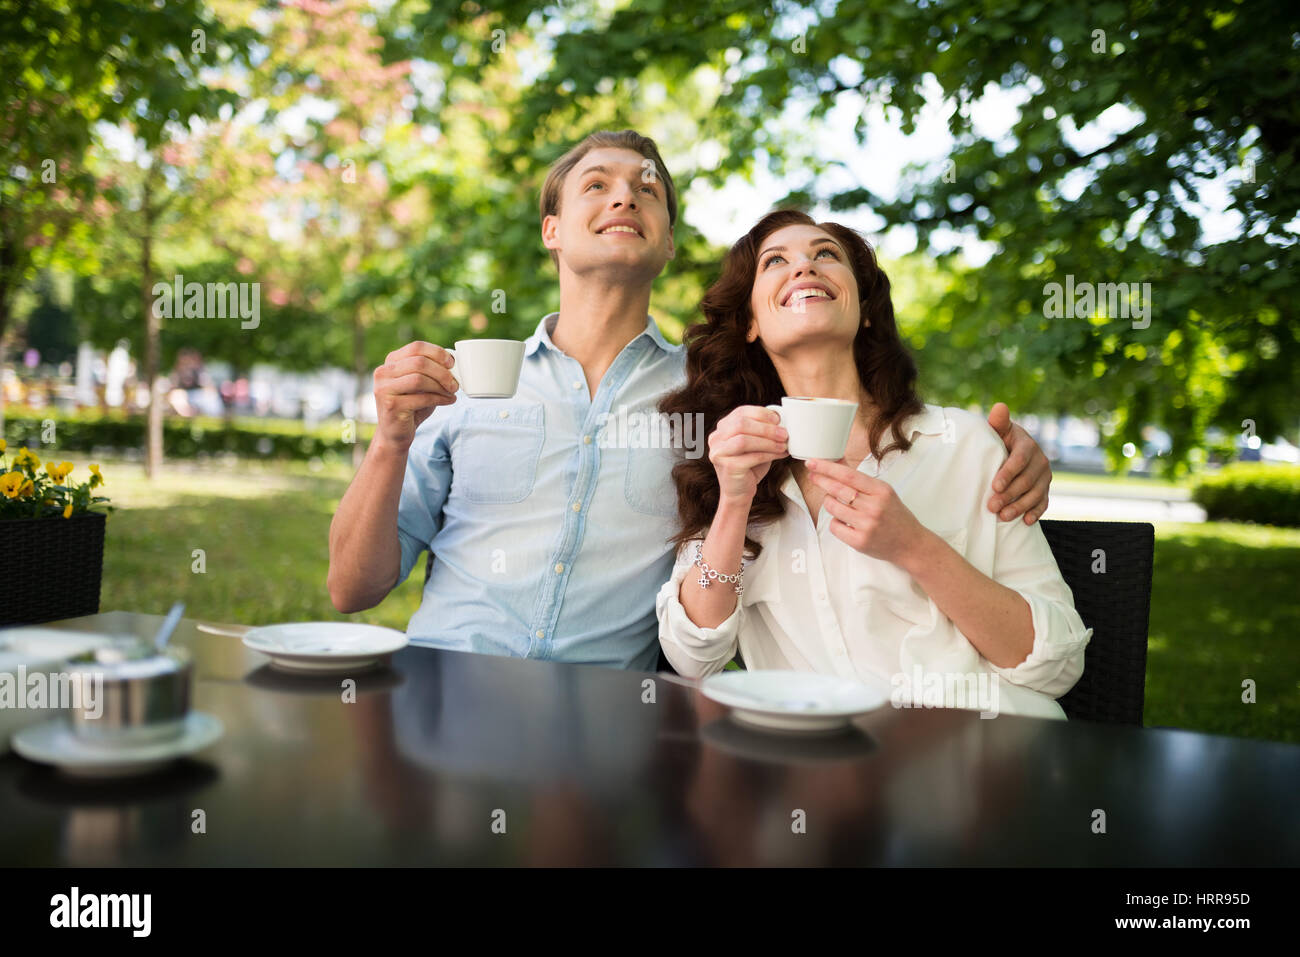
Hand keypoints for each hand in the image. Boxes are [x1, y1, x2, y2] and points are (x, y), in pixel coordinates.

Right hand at [373, 341, 458, 449]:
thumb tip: (453, 361)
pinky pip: (421, 398)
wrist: (395, 433)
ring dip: (441, 386)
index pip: (416, 347)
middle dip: (442, 373)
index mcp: (391, 361)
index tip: (452, 363)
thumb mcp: (421, 384)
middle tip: (455, 383)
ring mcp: (384, 388)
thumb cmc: (412, 405)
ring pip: (419, 379)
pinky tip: (449, 401)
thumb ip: (430, 370)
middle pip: (419, 362)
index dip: (437, 353)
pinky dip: (439, 399)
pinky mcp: (391, 405)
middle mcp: (383, 372)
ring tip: (452, 393)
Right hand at [708, 405, 788, 504]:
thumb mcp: (756, 443)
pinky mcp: (727, 466)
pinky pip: (751, 457)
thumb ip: (762, 430)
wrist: (740, 491)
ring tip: (784, 445)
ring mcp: (719, 452)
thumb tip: (782, 419)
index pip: (740, 412)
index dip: (761, 413)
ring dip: (768, 441)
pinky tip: (780, 454)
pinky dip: (769, 454)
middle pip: (741, 424)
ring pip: (744, 440)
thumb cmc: (750, 466)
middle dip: (766, 428)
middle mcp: (716, 438)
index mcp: (722, 428)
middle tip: (784, 434)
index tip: (778, 420)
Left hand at [806, 458, 923, 565]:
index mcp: (881, 491)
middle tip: (813, 476)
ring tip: (837, 503)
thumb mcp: (885, 493)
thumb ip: (862, 482)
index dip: (827, 467)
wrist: (910, 544)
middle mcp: (874, 507)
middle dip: (821, 480)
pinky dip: (835, 521)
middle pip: (837, 489)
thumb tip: (836, 468)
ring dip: (829, 502)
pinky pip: (834, 526)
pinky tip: (845, 521)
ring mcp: (866, 525)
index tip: (812, 463)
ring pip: (832, 507)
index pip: (848, 475)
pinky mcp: (859, 542)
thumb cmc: (896, 516)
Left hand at [986, 402, 1050, 524]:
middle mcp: (1040, 461)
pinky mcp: (1045, 489)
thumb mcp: (1000, 430)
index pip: (1020, 460)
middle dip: (1009, 494)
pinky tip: (1026, 521)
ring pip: (1035, 494)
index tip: (995, 485)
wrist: (1014, 450)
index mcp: (1028, 445)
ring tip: (1003, 516)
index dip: (1008, 473)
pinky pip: (1044, 502)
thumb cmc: (1002, 440)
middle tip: (992, 506)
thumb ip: (998, 422)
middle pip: (1026, 481)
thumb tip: (999, 407)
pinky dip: (1036, 512)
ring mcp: (1044, 477)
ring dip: (1019, 506)